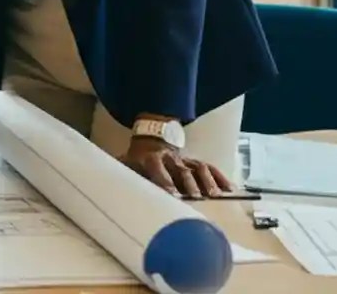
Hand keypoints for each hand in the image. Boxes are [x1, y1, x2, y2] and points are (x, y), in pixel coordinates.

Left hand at [117, 137, 232, 198]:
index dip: (164, 181)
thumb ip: (121, 174)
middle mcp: (169, 158)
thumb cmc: (137, 159)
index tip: (171, 194)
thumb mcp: (126, 163)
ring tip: (215, 195)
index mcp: (150, 159)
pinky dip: (219, 177)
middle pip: (181, 170)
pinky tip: (229, 188)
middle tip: (196, 197)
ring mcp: (184, 159)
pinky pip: (209, 167)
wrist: (151, 139)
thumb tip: (107, 188)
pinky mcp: (194, 161)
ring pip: (198, 168)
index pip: (157, 169)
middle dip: (189, 183)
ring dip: (207, 181)